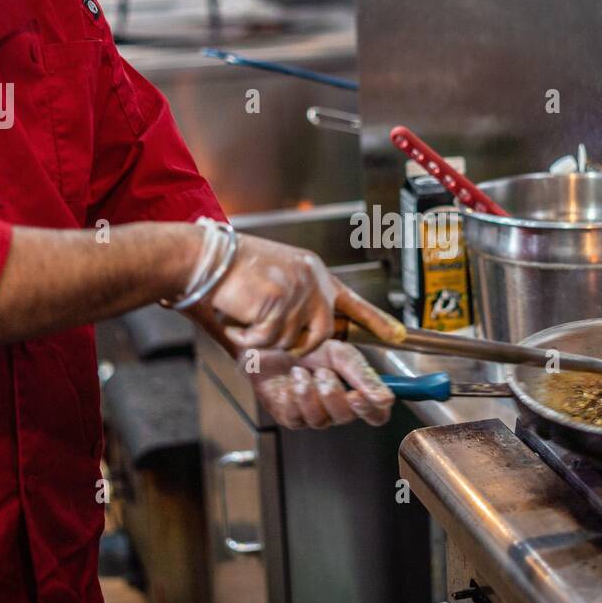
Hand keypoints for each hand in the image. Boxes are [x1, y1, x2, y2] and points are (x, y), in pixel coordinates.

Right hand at [205, 233, 403, 354]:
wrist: (203, 257)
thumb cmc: (229, 271)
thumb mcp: (275, 279)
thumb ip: (297, 302)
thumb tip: (306, 336)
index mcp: (313, 272)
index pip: (351, 301)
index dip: (375, 320)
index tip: (397, 335)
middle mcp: (312, 278)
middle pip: (323, 333)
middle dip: (296, 344)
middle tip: (267, 334)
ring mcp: (298, 289)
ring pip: (292, 340)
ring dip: (264, 338)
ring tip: (244, 316)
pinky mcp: (279, 301)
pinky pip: (269, 340)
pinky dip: (248, 337)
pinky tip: (236, 318)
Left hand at [245, 340, 394, 428]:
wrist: (272, 341)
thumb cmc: (308, 345)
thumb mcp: (341, 354)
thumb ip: (364, 376)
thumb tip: (387, 399)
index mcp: (355, 392)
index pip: (376, 414)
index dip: (372, 410)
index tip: (359, 395)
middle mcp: (336, 408)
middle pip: (346, 417)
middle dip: (333, 393)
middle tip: (322, 372)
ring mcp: (312, 415)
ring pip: (320, 419)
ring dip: (310, 392)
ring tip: (301, 371)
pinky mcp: (290, 416)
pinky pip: (296, 417)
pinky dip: (293, 395)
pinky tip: (289, 380)